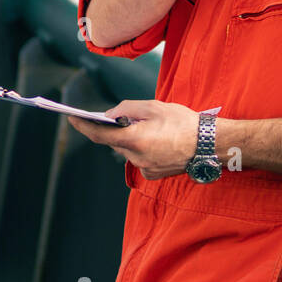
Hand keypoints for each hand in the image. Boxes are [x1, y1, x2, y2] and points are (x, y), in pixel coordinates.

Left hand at [66, 100, 199, 180]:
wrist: (209, 145)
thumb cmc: (183, 122)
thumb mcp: (154, 107)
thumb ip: (127, 108)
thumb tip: (111, 115)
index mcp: (134, 140)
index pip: (100, 134)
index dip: (83, 126)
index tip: (72, 118)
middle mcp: (136, 158)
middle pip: (116, 142)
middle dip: (117, 129)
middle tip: (126, 116)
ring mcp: (145, 169)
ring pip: (128, 150)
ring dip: (132, 138)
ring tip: (151, 127)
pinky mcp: (153, 174)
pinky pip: (140, 158)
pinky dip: (143, 148)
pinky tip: (159, 140)